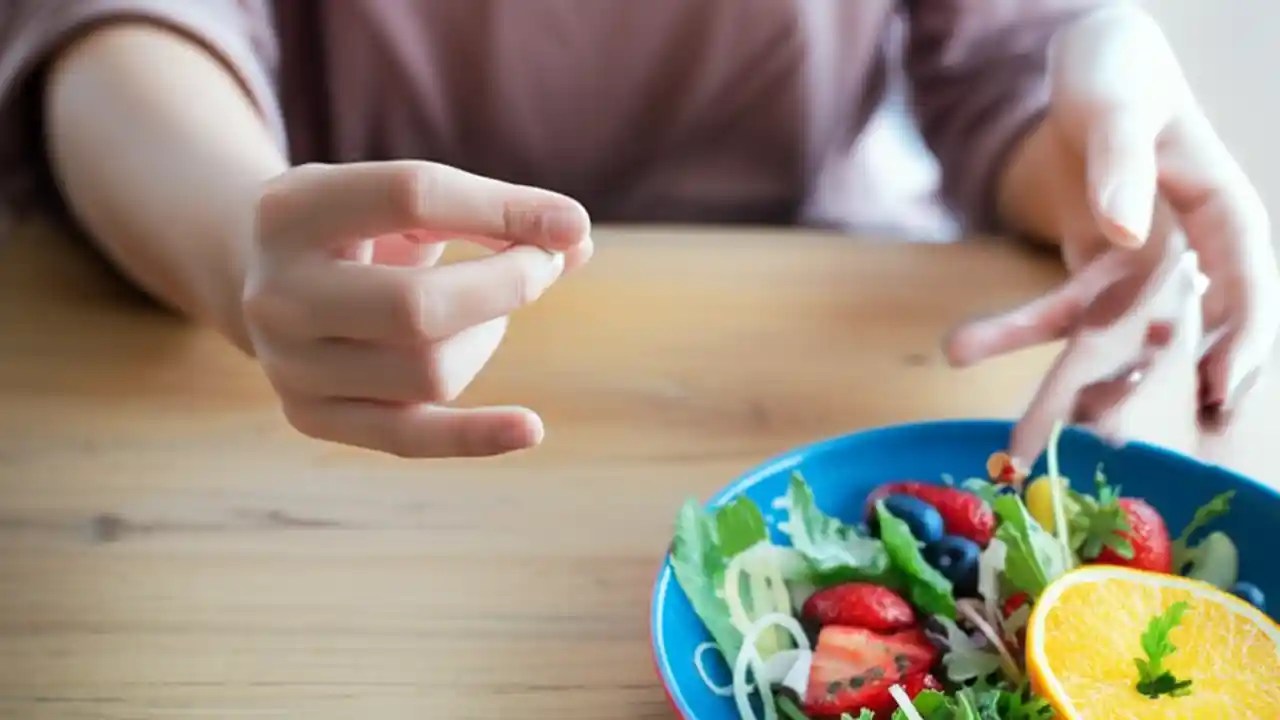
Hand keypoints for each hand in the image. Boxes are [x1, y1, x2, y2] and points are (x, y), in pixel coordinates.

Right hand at [241, 161, 592, 457]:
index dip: (503, 209)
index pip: (411, 196)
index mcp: (292, 210)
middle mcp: (277, 293)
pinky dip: (476, 436)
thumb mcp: (406, 199)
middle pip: (417, 307)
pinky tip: (531, 428)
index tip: (570, 224)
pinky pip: (409, 438)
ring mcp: (289, 364)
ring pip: (428, 372)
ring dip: (486, 336)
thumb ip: (490, 212)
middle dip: (506, 287)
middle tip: (544, 268)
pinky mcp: (311, 415)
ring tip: (484, 313)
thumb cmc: (359, 227)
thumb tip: (576, 240)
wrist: (260, 276)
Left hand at [947, 5, 1279, 463]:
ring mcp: (1141, 270)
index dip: (1240, 347)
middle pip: (1159, 332)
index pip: (1247, 289)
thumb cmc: (1118, 69)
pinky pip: (1057, 313)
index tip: (1218, 399)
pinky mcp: (1094, 273)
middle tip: (1075, 440)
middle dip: (1119, 393)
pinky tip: (965, 347)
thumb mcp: (1119, 102)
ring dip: (1061, 383)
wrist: (1085, 67)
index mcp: (1222, 213)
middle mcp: (1189, 254)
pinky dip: (1014, 333)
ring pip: (1105, 338)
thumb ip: (1122, 163)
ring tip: (1016, 434)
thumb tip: (1125, 232)